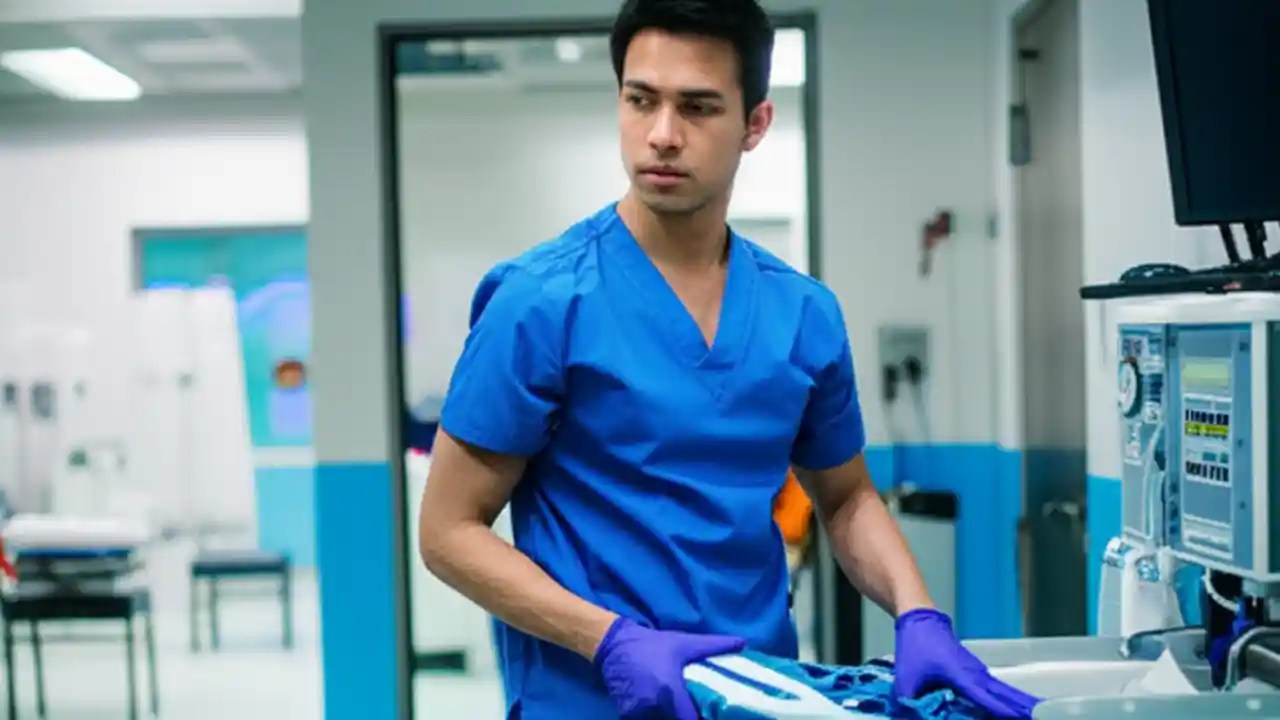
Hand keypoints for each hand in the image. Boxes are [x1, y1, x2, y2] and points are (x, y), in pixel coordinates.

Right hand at [594, 616, 745, 719]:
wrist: (614, 645)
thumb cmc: (653, 645)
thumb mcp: (684, 643)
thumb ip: (714, 645)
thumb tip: (743, 643)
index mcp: (670, 691)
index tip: (710, 715)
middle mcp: (653, 707)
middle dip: (685, 717)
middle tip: (696, 711)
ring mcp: (637, 714)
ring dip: (670, 718)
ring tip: (680, 710)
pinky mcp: (626, 716)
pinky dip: (655, 718)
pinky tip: (662, 711)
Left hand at [893, 609, 1040, 718]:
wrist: (920, 619)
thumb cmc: (915, 647)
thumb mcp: (906, 680)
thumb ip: (913, 703)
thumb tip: (915, 717)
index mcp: (959, 675)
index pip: (984, 698)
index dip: (1002, 710)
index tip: (1021, 717)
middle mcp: (974, 673)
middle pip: (1004, 695)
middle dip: (1021, 707)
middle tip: (1040, 715)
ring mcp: (977, 671)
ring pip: (1002, 691)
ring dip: (1019, 703)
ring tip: (1035, 713)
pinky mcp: (975, 671)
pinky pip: (995, 688)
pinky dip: (1009, 698)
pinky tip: (1018, 708)